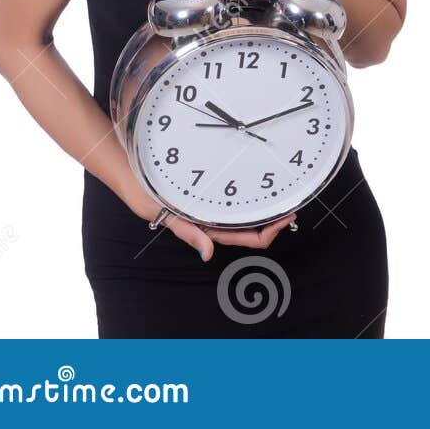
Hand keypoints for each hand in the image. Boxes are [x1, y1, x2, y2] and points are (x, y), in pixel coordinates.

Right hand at [124, 188, 294, 261]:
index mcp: (207, 229)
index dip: (270, 232)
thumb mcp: (166, 213)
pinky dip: (253, 198)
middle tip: (293, 208)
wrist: (136, 175)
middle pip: (252, 229)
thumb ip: (187, 231)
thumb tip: (207, 254)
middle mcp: (214, 221)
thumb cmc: (148, 195)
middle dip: (274, 222)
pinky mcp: (212, 195)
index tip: (287, 218)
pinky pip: (236, 201)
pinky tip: (264, 190)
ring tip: (284, 199)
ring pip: (246, 216)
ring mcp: (214, 209)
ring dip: (266, 212)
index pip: (246, 238)